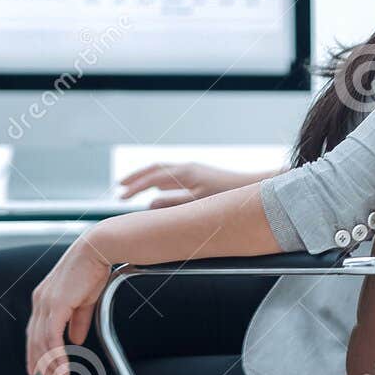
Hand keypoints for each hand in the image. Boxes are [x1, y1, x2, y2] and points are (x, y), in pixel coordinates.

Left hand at [25, 233, 112, 374]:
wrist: (97, 249)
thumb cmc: (91, 270)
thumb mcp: (83, 300)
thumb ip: (77, 321)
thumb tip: (75, 339)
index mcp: (43, 298)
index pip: (34, 331)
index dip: (34, 352)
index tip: (37, 369)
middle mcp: (40, 301)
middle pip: (34, 340)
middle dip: (40, 364)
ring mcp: (45, 302)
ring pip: (42, 342)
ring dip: (51, 364)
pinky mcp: (56, 304)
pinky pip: (52, 337)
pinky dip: (57, 355)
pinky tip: (63, 367)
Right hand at [118, 161, 245, 207]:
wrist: (255, 188)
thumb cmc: (229, 196)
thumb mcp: (198, 205)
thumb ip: (173, 206)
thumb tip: (150, 206)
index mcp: (184, 172)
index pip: (151, 176)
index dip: (134, 186)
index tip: (120, 196)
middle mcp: (186, 168)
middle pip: (153, 170)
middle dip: (135, 179)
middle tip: (119, 188)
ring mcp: (193, 172)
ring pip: (162, 174)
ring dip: (146, 181)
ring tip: (132, 190)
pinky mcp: (200, 178)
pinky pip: (172, 179)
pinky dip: (159, 185)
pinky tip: (157, 195)